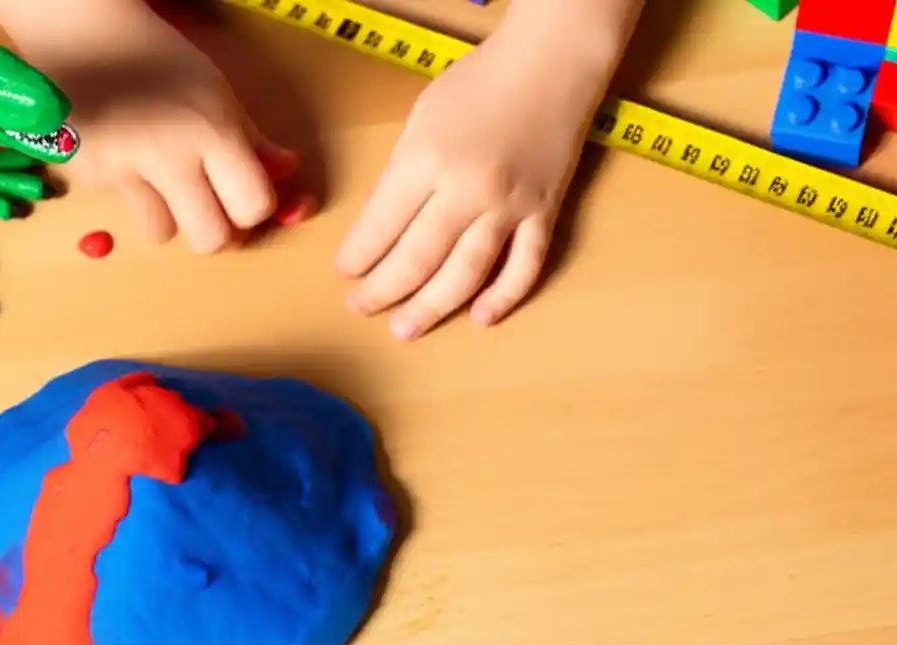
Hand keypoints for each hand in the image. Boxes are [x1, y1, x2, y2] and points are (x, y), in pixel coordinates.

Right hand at [8, 0, 299, 252]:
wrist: (83, 36)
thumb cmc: (157, 58)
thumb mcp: (214, 88)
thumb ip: (251, 138)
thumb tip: (287, 170)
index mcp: (212, 130)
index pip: (252, 206)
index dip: (253, 208)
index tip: (243, 194)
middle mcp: (171, 156)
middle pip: (210, 240)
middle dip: (215, 231)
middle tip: (208, 206)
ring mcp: (127, 170)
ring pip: (163, 234)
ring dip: (170, 219)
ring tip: (165, 186)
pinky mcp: (92, 177)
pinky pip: (125, 209)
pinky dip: (133, 196)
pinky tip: (128, 160)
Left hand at [335, 21, 606, 340]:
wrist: (551, 63)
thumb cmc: (478, 84)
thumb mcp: (420, 121)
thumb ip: (402, 175)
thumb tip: (381, 230)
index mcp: (427, 160)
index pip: (381, 225)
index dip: (357, 257)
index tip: (344, 273)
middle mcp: (467, 188)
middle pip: (416, 259)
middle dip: (382, 290)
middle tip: (359, 307)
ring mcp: (510, 205)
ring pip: (465, 274)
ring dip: (431, 308)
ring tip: (403, 329)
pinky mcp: (544, 212)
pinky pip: (525, 266)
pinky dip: (504, 297)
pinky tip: (480, 318)